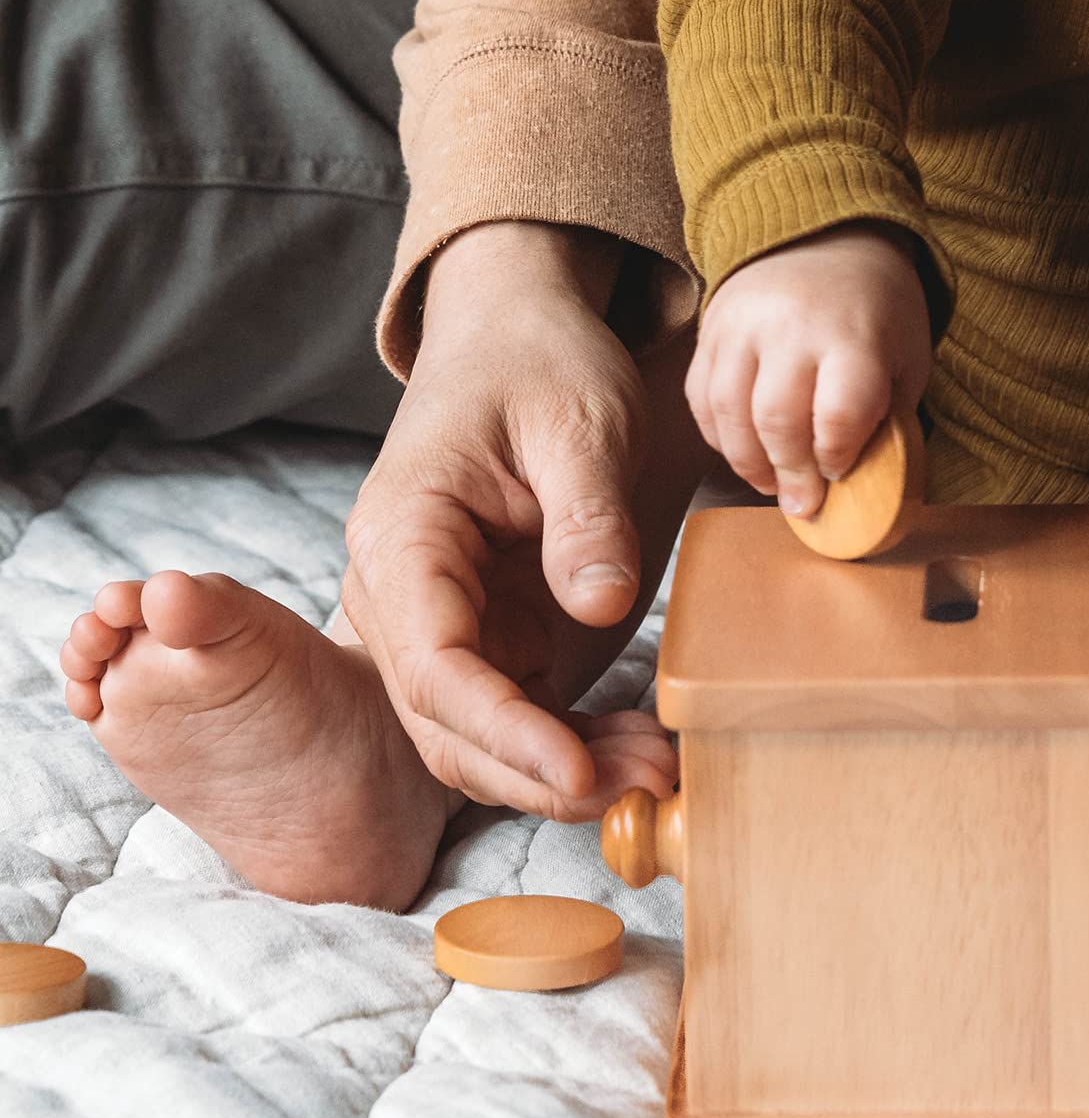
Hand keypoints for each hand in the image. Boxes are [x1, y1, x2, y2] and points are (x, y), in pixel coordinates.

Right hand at [340, 220, 703, 818]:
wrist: (520, 335)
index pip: (433, 663)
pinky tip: (642, 749)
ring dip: (562, 772)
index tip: (578, 769)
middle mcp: (403, 596)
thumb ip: (584, 516)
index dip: (503, 730)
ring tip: (657, 770)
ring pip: (480, 737)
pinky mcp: (492, 636)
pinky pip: (521, 715)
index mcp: (402, 537)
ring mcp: (445, 624)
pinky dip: (575, 744)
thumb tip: (601, 605)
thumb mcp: (578, 423)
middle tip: (644, 781)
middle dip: (540, 771)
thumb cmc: (539, 363)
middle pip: (447, 722)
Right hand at [684, 222, 932, 518]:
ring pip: (728, 414)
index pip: (837, 415)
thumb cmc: (877, 309)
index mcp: (851, 336)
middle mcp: (790, 328)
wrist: (826, 235)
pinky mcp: (710, 329)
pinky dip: (718, 435)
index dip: (836, 457)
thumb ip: (888, 415)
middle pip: (776, 420)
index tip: (840, 475)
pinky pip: (701, 397)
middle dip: (789, 474)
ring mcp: (742, 326)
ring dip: (748, 463)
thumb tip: (861, 486)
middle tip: (802, 503)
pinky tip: (744, 450)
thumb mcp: (907, 354)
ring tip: (771, 484)